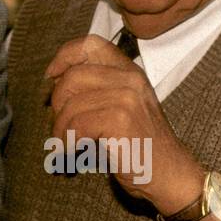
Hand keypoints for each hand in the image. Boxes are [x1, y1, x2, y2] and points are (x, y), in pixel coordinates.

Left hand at [46, 35, 203, 213]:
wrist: (170, 175)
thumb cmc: (140, 147)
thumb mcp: (123, 109)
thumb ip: (97, 90)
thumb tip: (55, 84)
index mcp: (130, 72)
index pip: (91, 44)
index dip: (64, 57)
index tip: (51, 77)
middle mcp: (130, 79)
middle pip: (73, 75)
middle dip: (58, 102)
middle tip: (59, 126)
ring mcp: (127, 98)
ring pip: (71, 104)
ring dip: (60, 129)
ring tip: (64, 145)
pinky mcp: (120, 120)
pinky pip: (76, 125)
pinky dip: (67, 142)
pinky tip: (72, 153)